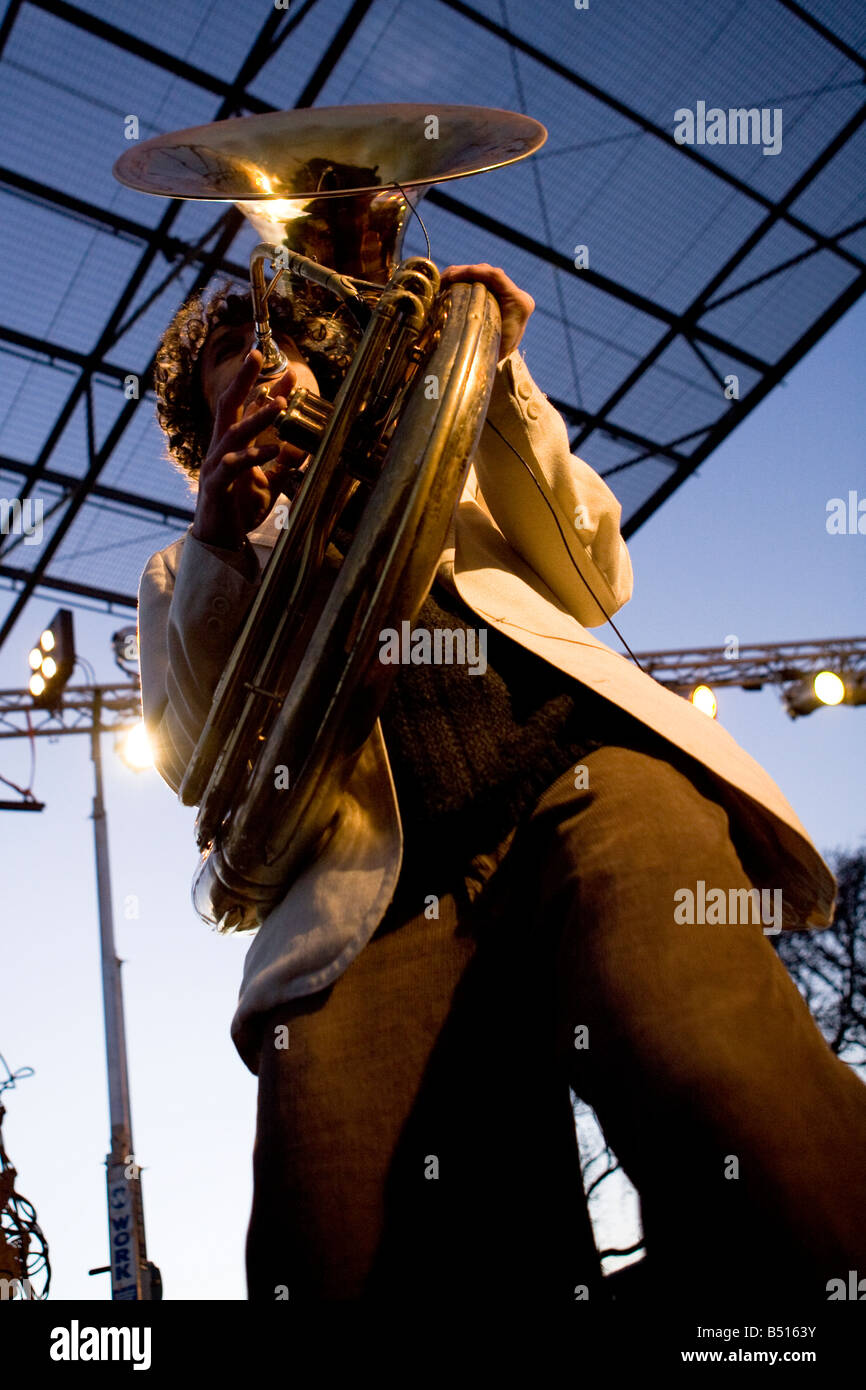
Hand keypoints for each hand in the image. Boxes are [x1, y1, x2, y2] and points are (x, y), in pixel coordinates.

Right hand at [192, 349, 307, 549]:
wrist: (219, 540)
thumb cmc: (240, 508)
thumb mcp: (271, 483)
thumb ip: (285, 464)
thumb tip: (305, 445)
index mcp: (232, 444)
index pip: (246, 407)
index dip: (264, 387)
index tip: (289, 371)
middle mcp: (220, 448)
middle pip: (227, 404)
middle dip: (242, 378)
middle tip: (257, 354)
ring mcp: (215, 465)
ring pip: (233, 432)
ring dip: (256, 416)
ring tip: (280, 403)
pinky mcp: (216, 485)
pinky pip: (234, 465)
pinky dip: (253, 455)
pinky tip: (273, 448)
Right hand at [438, 263, 534, 360]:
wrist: (503, 357)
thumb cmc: (497, 356)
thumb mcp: (493, 350)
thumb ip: (484, 344)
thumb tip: (451, 351)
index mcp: (519, 303)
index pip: (496, 277)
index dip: (473, 272)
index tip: (451, 277)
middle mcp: (515, 293)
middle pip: (487, 271)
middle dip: (462, 272)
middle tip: (442, 279)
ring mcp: (507, 290)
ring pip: (482, 273)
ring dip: (461, 274)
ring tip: (442, 281)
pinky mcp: (498, 291)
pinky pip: (481, 279)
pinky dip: (464, 279)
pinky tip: (449, 283)